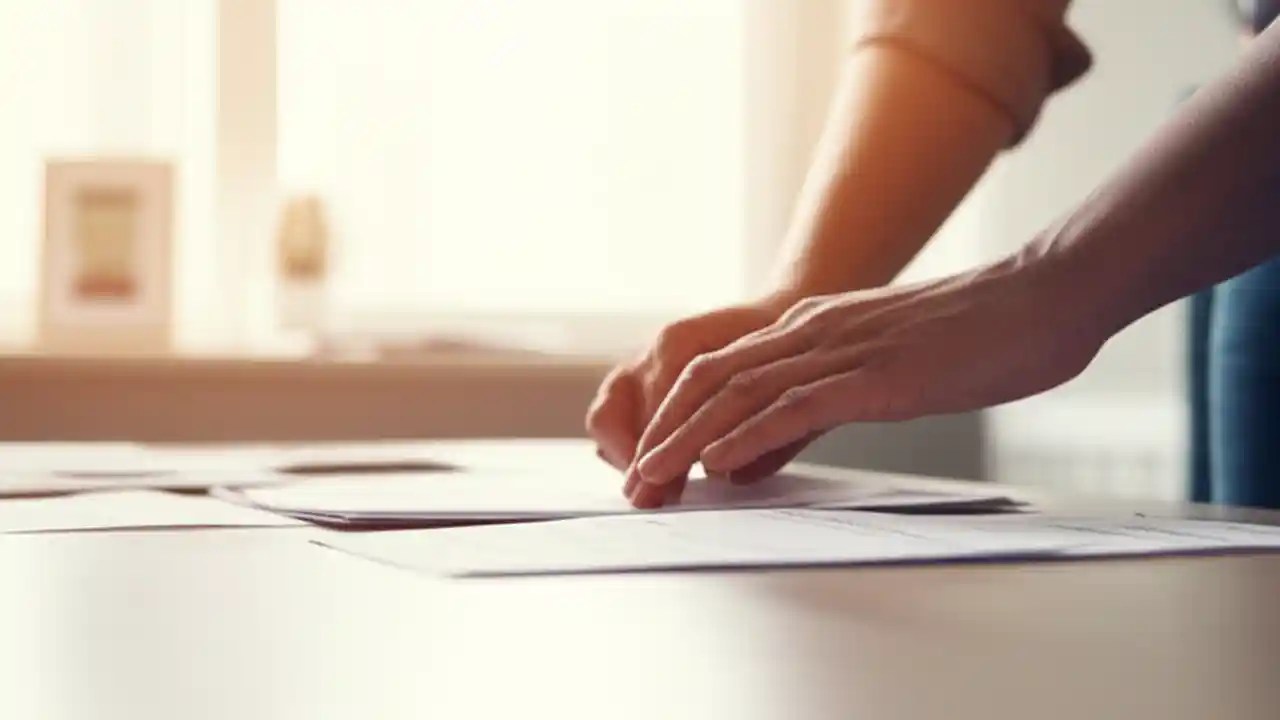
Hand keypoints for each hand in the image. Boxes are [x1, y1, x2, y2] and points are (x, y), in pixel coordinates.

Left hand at [627, 252, 1113, 507]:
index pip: (718, 370)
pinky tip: (719, 463)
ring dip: (687, 441)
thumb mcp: (879, 367)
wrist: (1041, 297)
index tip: (649, 462)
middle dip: (663, 434)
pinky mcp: (878, 374)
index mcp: (811, 326)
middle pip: (710, 381)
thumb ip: (820, 400)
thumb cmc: (973, 337)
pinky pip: (797, 405)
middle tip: (633, 485)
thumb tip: (767, 443)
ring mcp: (844, 348)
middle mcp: (812, 330)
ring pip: (739, 393)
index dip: (674, 416)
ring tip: (652, 482)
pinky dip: (750, 435)